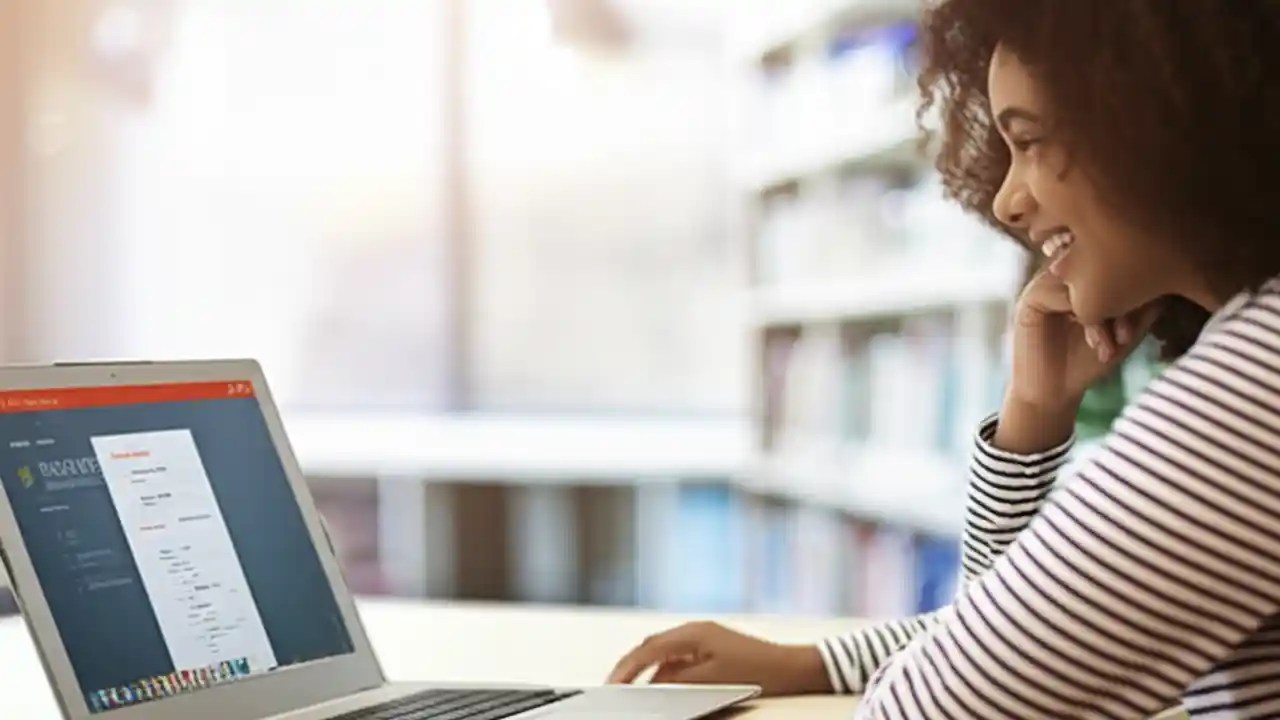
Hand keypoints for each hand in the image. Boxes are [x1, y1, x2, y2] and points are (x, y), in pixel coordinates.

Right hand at [606, 622, 829, 696]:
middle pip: (652, 647)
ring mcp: (702, 638)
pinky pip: (678, 659)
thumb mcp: (711, 681)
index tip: (613, 684)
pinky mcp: (710, 649)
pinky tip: (662, 688)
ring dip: (648, 671)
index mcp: (693, 633)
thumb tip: (651, 684)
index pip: (648, 649)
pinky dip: (665, 673)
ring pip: (664, 654)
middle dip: (631, 666)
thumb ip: (677, 680)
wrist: (790, 668)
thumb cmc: (757, 670)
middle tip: (615, 686)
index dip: (626, 668)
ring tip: (633, 689)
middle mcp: (695, 631)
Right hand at [996, 269, 1162, 452]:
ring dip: (1104, 310)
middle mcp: (1066, 273)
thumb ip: (1145, 304)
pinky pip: (1059, 291)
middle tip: (1127, 336)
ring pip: (1083, 278)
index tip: (1138, 330)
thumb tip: (1167, 278)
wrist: (1055, 393)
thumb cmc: (1091, 360)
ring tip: (1115, 342)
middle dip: (1123, 298)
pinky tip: (1093, 342)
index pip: (1117, 261)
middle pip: (1101, 264)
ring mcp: (1047, 282)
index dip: (1137, 288)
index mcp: (1087, 275)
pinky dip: (1083, 315)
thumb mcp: (1127, 330)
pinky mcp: (1030, 298)